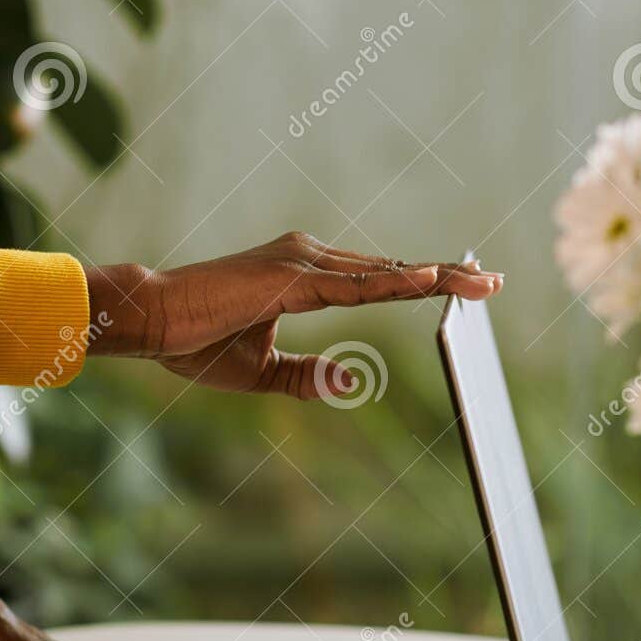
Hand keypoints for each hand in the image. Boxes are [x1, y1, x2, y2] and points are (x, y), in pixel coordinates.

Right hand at [85, 234, 501, 398]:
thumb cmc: (194, 342)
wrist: (147, 320)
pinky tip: (429, 279)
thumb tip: (352, 379)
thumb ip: (307, 375)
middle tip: (493, 281)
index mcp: (303, 276)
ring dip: (434, 276)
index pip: (376, 281)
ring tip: (480, 281)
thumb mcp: (262, 371)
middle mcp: (308, 260)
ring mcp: (301, 264)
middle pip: (390, 270)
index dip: (420, 282)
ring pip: (382, 272)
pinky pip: (353, 284)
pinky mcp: (289, 277)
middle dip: (445, 276)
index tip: (464, 285)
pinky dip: (393, 281)